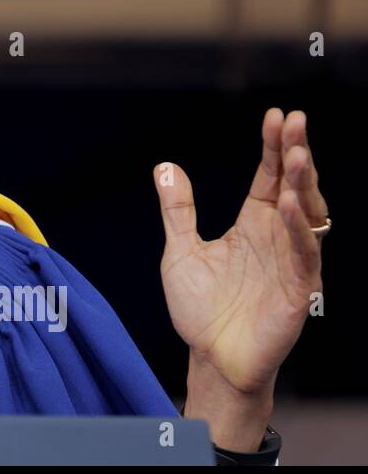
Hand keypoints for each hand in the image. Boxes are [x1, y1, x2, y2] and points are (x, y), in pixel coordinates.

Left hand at [155, 109, 325, 448]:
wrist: (210, 358)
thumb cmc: (201, 309)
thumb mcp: (180, 250)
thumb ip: (177, 210)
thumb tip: (166, 166)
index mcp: (253, 225)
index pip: (268, 177)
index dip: (273, 147)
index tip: (276, 116)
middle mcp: (277, 237)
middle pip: (293, 187)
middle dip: (295, 154)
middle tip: (295, 122)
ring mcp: (291, 262)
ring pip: (306, 215)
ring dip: (303, 184)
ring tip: (297, 154)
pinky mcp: (298, 290)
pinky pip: (304, 254)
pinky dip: (300, 229)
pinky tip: (291, 204)